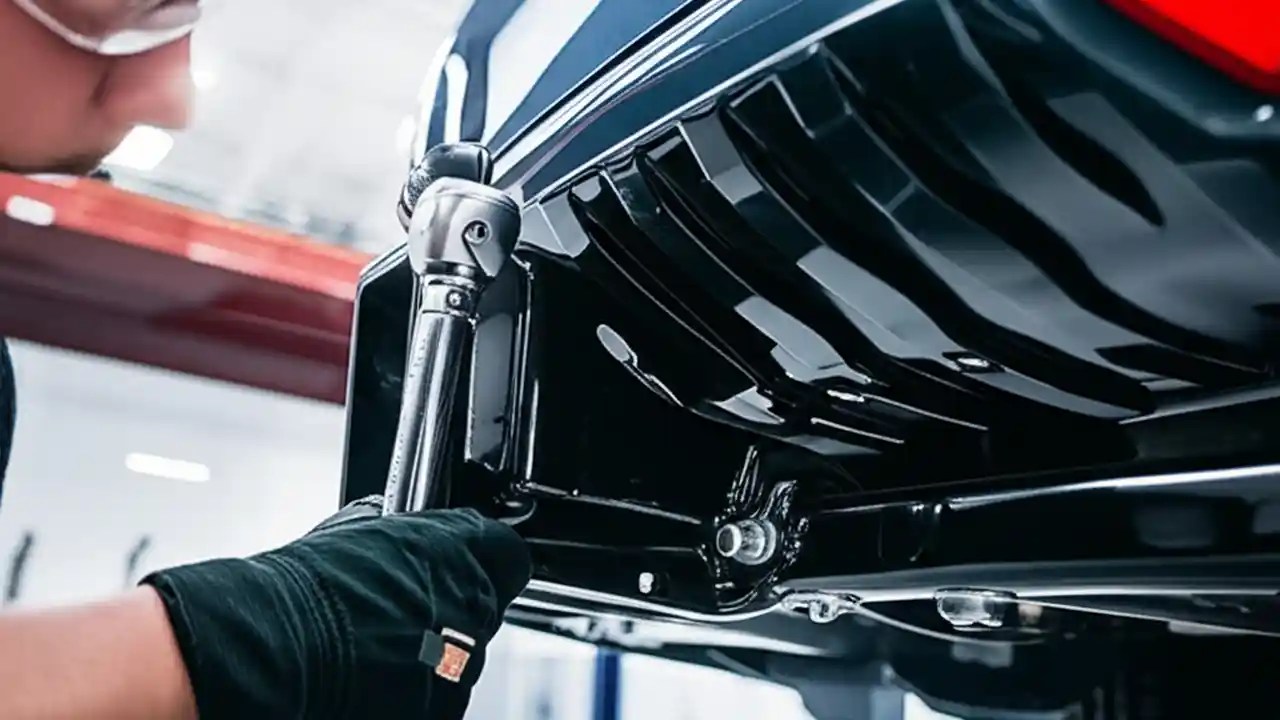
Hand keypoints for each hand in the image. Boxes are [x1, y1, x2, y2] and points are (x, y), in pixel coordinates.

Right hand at [143, 498, 531, 719]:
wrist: (272, 650)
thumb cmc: (303, 591)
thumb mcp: (355, 531)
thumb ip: (400, 533)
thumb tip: (394, 526)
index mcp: (462, 554)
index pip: (508, 554)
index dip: (483, 559)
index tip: (460, 566)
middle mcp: (473, 609)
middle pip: (483, 608)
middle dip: (450, 610)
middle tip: (397, 612)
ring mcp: (461, 666)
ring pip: (462, 659)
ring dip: (431, 655)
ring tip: (372, 650)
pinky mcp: (441, 711)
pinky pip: (439, 698)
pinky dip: (413, 694)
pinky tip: (370, 682)